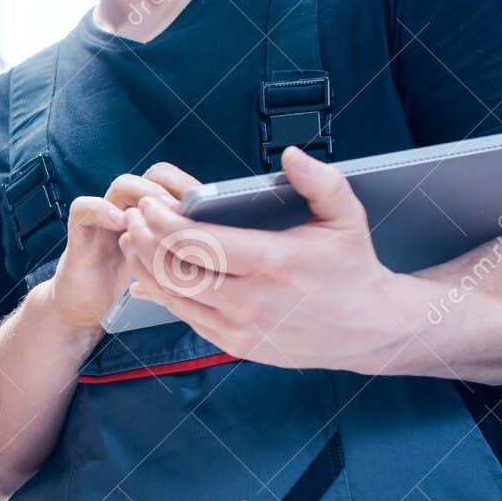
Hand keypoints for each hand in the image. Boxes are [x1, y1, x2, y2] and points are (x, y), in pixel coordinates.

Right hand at [43, 162, 202, 331]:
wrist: (89, 302)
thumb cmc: (134, 283)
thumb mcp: (170, 267)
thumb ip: (189, 249)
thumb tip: (229, 242)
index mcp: (154, 211)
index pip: (176, 181)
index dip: (193, 189)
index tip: (211, 209)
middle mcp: (130, 204)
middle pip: (154, 175)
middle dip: (175, 189)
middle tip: (188, 213)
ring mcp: (104, 214)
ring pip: (124, 184)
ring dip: (146, 197)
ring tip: (160, 219)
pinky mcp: (81, 229)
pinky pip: (86, 207)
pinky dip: (103, 210)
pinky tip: (121, 222)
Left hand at [118, 145, 398, 371]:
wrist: (371, 328)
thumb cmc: (352, 267)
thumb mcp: (346, 217)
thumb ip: (319, 181)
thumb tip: (291, 154)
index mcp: (272, 263)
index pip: (199, 243)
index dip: (163, 223)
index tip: (147, 205)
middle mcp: (252, 300)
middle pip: (176, 271)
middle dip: (145, 242)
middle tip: (131, 217)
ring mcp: (241, 328)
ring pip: (174, 298)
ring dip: (146, 268)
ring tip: (134, 240)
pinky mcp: (236, 346)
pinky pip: (187, 318)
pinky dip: (164, 294)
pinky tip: (151, 273)